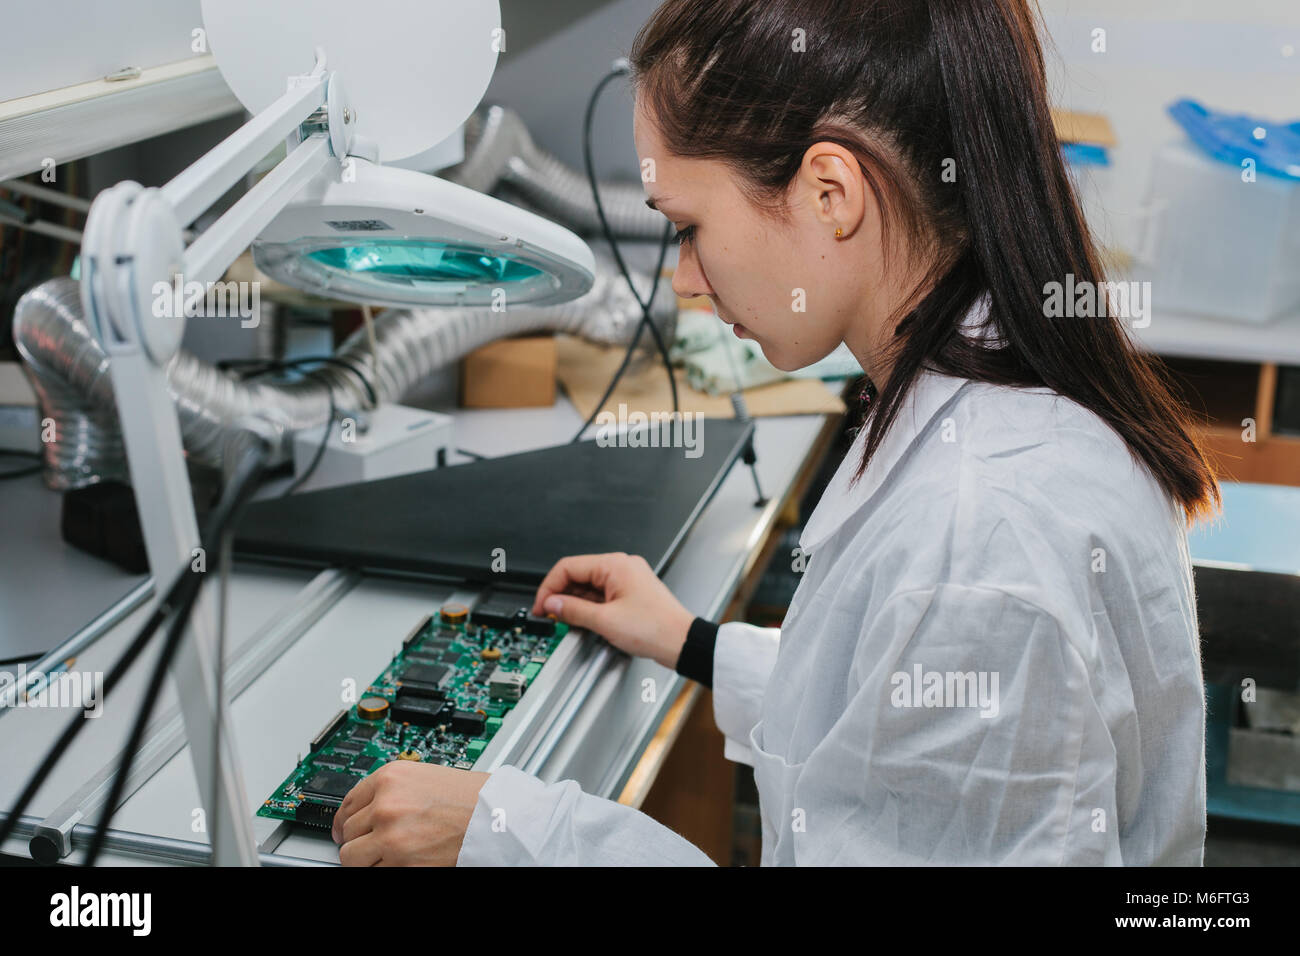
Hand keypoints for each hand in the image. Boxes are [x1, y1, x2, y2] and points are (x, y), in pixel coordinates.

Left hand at [332, 760, 489, 865]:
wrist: (496, 817)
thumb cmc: (469, 797)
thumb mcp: (423, 777)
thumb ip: (390, 791)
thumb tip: (363, 812)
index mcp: (389, 777)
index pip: (346, 803)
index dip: (343, 821)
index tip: (343, 829)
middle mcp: (386, 804)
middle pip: (346, 832)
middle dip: (358, 840)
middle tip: (374, 844)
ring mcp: (390, 835)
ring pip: (350, 857)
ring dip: (365, 860)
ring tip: (386, 856)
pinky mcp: (401, 863)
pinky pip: (372, 873)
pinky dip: (383, 870)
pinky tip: (400, 862)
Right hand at [531, 552, 694, 668]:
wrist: (682, 642)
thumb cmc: (656, 628)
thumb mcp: (605, 621)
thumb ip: (573, 610)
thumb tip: (552, 604)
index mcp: (615, 565)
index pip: (568, 566)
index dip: (549, 587)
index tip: (542, 606)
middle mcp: (621, 567)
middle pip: (578, 575)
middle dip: (561, 595)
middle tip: (549, 615)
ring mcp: (626, 579)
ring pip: (588, 586)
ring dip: (575, 603)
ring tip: (566, 621)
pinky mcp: (630, 593)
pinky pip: (601, 594)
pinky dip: (589, 607)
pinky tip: (583, 620)